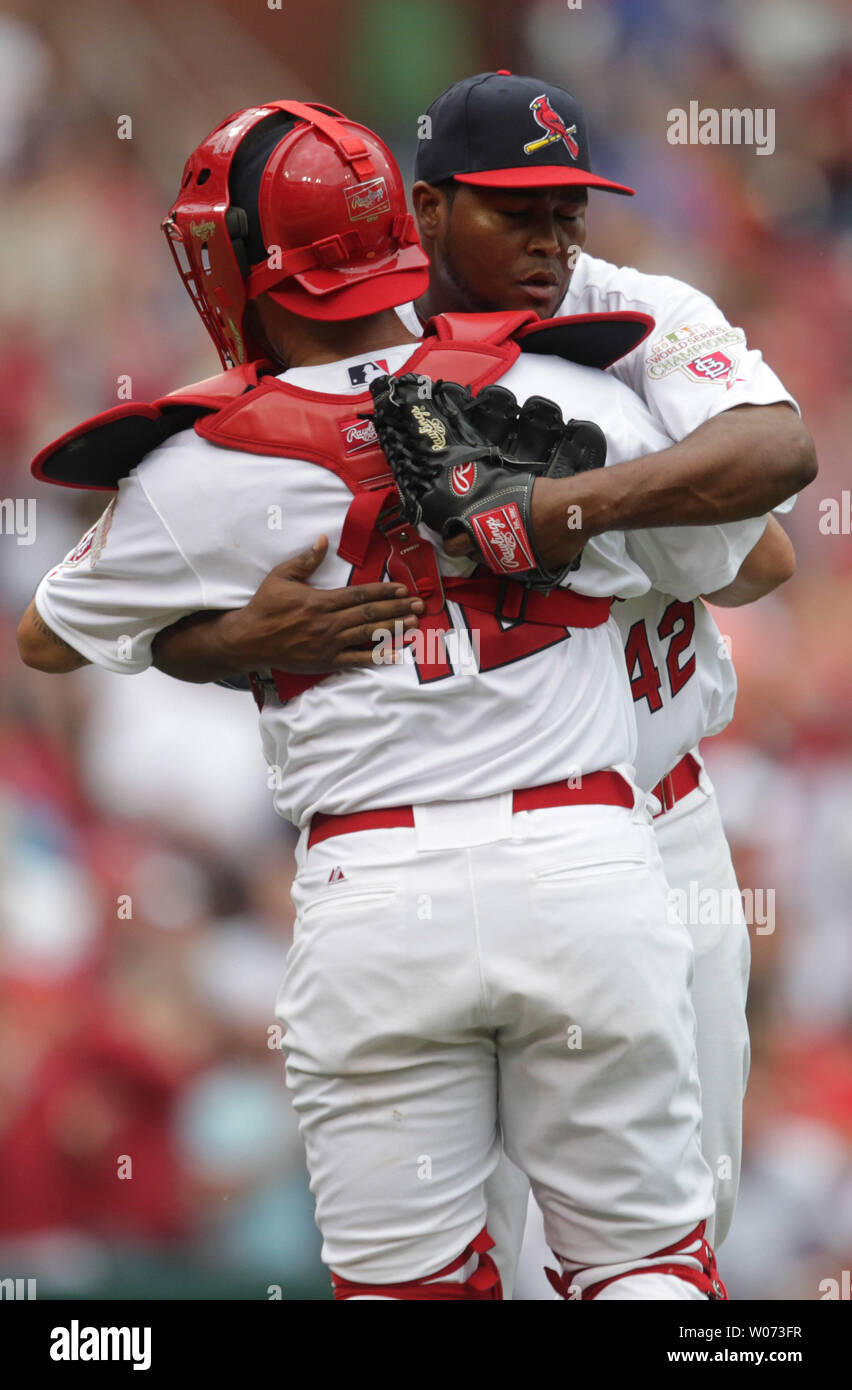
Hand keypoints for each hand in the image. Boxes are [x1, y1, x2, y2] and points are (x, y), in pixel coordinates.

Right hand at [221, 536, 423, 672]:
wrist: (250, 639)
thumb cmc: (266, 607)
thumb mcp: (281, 576)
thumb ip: (305, 560)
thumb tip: (323, 540)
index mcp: (320, 600)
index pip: (359, 594)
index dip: (384, 591)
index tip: (402, 589)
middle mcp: (328, 622)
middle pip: (370, 613)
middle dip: (397, 608)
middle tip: (419, 605)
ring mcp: (329, 644)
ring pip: (367, 634)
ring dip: (393, 628)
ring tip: (413, 622)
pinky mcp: (326, 661)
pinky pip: (356, 660)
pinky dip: (377, 657)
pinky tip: (395, 654)